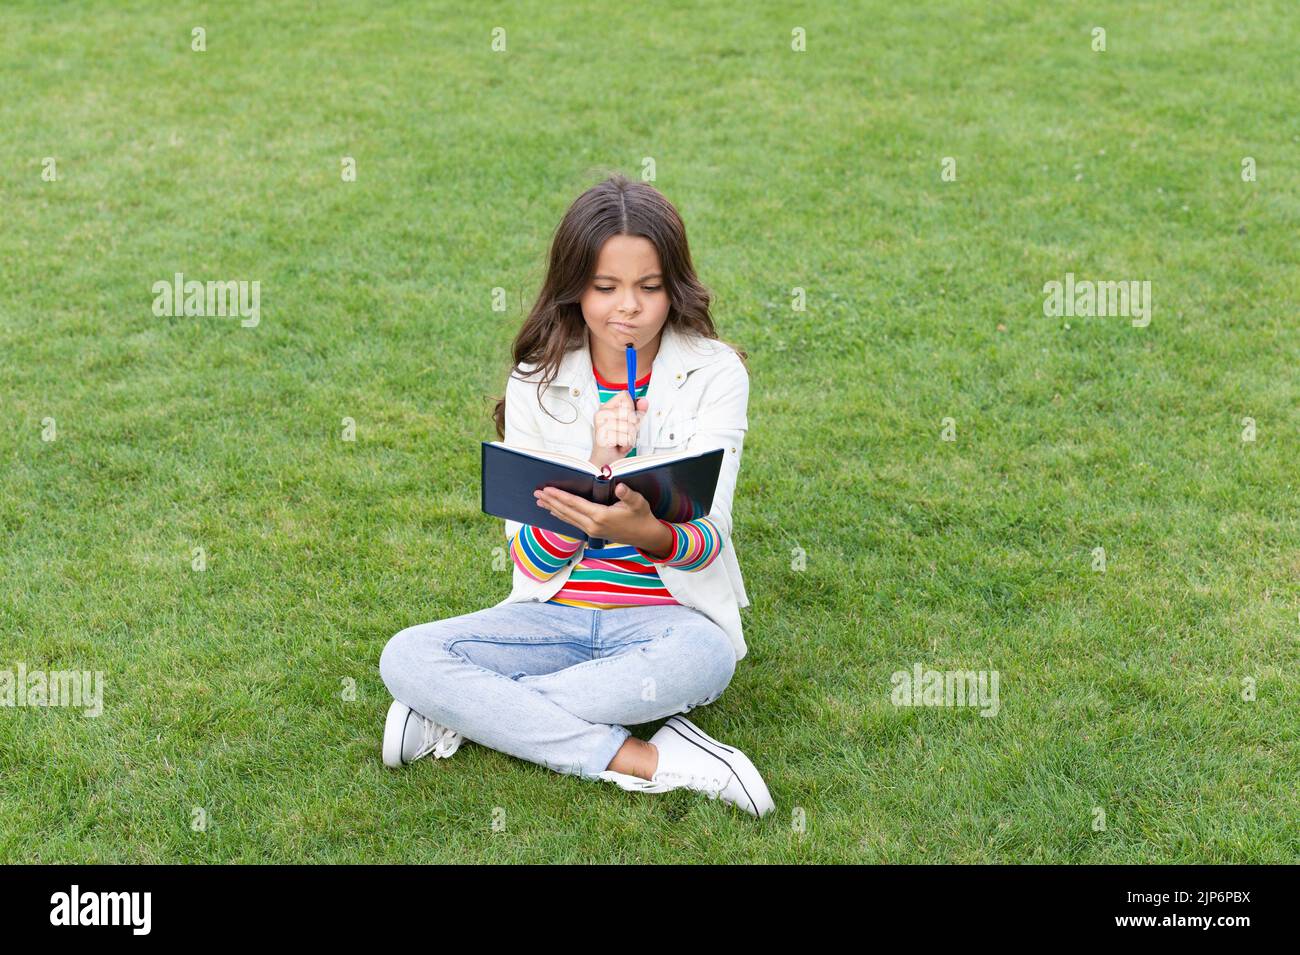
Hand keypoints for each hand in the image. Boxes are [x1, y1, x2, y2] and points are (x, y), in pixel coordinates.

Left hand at [533, 482, 669, 553]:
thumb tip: (620, 487)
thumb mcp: (638, 502)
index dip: (560, 496)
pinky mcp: (593, 533)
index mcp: (601, 516)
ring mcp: (592, 531)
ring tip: (540, 502)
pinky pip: (573, 523)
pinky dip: (562, 516)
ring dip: (553, 509)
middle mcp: (593, 525)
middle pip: (567, 512)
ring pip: (567, 518)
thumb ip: (627, 494)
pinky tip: (554, 512)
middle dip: (551, 502)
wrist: (646, 535)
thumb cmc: (641, 516)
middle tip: (537, 493)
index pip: (575, 504)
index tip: (548, 489)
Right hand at [591, 392, 648, 468]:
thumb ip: (638, 411)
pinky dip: (626, 444)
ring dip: (630, 437)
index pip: (625, 395)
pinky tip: (619, 445)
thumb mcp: (630, 424)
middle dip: (633, 425)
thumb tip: (644, 401)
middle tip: (624, 432)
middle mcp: (601, 414)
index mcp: (606, 407)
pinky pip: (626, 438)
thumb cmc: (616, 441)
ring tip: (622, 439)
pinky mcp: (603, 437)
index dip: (632, 406)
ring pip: (630, 427)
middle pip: (630, 412)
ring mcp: (601, 425)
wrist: (606, 460)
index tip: (628, 416)